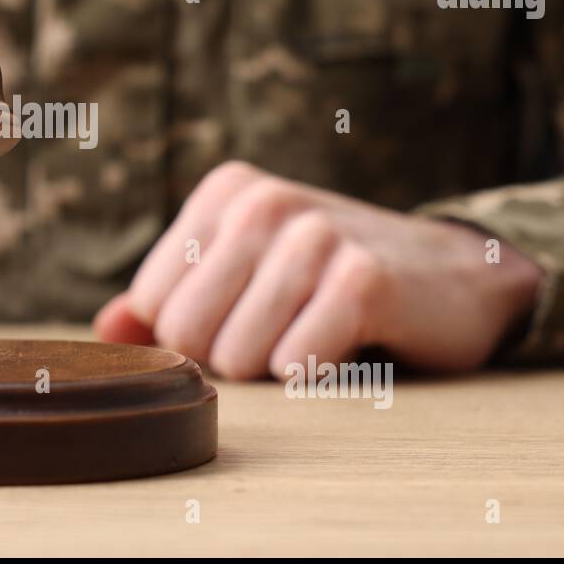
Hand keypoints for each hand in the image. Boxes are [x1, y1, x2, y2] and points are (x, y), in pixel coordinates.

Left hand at [93, 162, 541, 378]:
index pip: (152, 307)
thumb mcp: (248, 271)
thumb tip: (107, 330)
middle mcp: (264, 201)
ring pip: (236, 357)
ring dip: (277, 365)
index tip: (250, 312)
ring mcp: (313, 234)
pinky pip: (295, 365)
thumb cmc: (333, 278)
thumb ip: (172, 299)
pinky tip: (348, 341)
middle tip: (285, 328)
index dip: (196, 334)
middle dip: (229, 355)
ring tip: (316, 330)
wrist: (456, 274)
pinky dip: (318, 372)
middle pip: (186, 335)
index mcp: (225, 192)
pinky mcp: (362, 279)